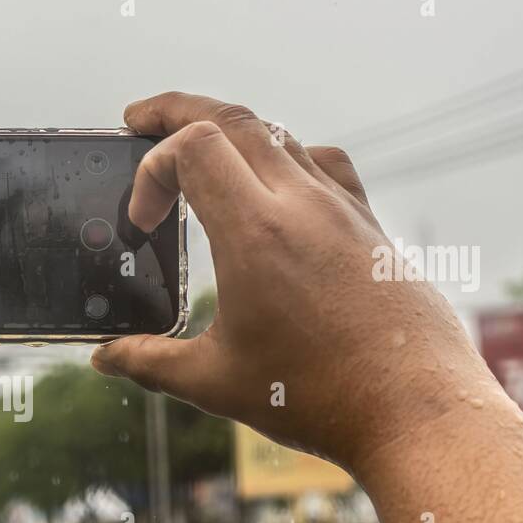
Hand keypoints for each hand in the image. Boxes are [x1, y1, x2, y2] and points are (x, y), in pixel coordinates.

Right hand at [91, 92, 493, 472]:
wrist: (417, 411)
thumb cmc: (319, 397)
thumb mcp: (215, 383)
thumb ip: (150, 362)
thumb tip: (105, 358)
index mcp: (256, 233)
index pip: (191, 147)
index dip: (150, 170)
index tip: (141, 222)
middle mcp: (302, 205)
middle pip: (232, 118)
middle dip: (177, 111)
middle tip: (139, 120)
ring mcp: (342, 210)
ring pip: (278, 134)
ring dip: (228, 131)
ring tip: (197, 146)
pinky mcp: (368, 227)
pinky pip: (323, 163)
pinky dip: (283, 155)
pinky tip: (274, 184)